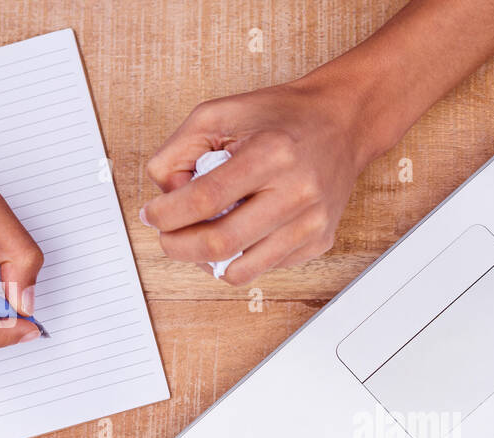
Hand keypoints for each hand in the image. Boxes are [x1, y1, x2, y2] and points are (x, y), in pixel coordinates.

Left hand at [142, 77, 370, 285]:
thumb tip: (164, 197)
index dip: (166, 214)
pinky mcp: (320, 241)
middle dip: (179, 246)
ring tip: (197, 241)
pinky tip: (238, 233)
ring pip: (242, 269)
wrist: (342, 123)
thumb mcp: (219, 113)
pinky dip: (240, 259)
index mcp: (271, 154)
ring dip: (206, 262)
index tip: (151, 215)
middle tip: (166, 237)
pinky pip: (266, 268)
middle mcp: (297, 192)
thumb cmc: (280, 117)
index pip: (204, 200)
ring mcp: (312, 222)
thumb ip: (180, 150)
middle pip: (221, 242)